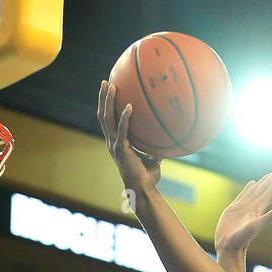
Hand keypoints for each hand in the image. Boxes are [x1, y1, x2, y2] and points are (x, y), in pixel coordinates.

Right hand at [97, 80, 160, 204]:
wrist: (143, 190)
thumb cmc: (148, 177)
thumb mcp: (153, 158)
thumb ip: (156, 147)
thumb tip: (169, 137)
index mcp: (116, 143)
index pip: (107, 121)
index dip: (105, 106)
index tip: (108, 91)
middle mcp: (112, 142)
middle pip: (102, 115)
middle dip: (103, 98)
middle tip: (105, 81)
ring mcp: (115, 146)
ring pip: (107, 119)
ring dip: (108, 101)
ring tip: (111, 86)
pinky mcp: (122, 150)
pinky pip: (122, 130)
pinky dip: (125, 118)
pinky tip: (130, 106)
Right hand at [215, 166, 271, 254]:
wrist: (228, 247)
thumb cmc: (241, 239)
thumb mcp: (257, 225)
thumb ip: (271, 216)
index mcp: (259, 207)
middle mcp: (253, 205)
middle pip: (266, 187)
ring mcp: (244, 206)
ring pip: (256, 189)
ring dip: (263, 181)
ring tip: (270, 173)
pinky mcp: (234, 208)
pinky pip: (243, 194)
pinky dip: (248, 187)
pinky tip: (252, 183)